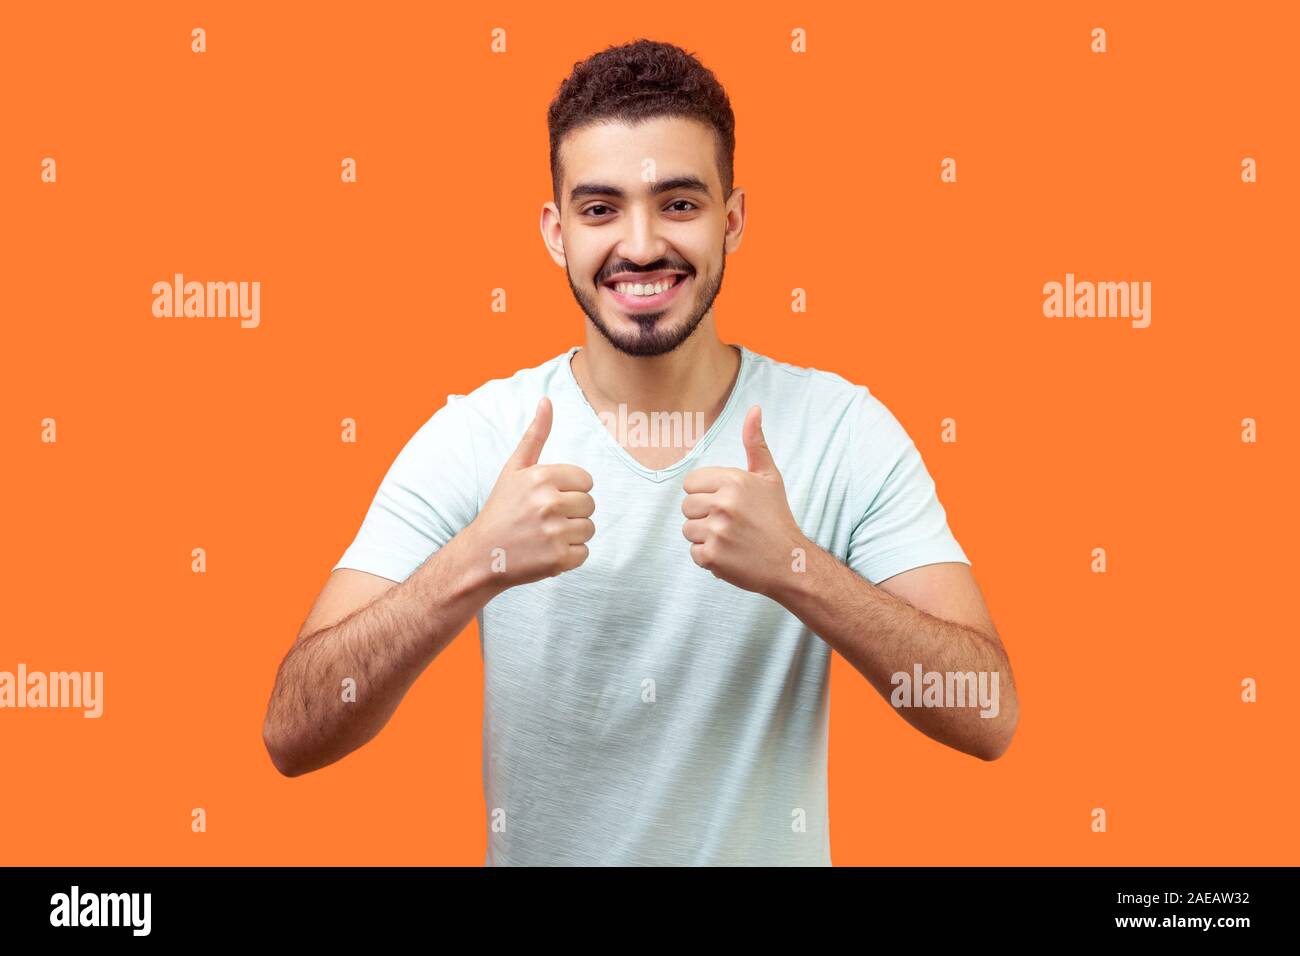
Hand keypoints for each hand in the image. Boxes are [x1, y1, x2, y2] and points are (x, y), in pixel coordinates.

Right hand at [465, 397, 594, 589]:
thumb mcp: (514, 469)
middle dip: (572, 513)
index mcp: (542, 477)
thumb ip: (535, 435)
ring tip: (544, 536)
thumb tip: (547, 400)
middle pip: (590, 505)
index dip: (569, 491)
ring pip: (589, 529)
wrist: (481, 555)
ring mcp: (554, 533)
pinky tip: (546, 553)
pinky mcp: (558, 559)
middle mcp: (549, 503)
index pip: (586, 481)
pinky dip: (569, 556)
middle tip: (544, 520)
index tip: (547, 499)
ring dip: (572, 535)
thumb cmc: (501, 509)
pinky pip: (584, 553)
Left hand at [681, 405, 808, 596]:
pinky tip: (730, 554)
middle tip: (730, 523)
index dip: (705, 494)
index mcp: (733, 481)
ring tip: (730, 538)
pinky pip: (694, 552)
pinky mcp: (712, 557)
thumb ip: (755, 443)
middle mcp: (723, 504)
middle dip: (703, 516)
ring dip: (705, 537)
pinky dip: (709, 557)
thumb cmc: (776, 517)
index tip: (725, 504)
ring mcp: (717, 531)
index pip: (691, 484)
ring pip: (688, 530)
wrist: (789, 561)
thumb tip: (754, 408)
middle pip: (686, 507)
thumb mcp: (769, 477)